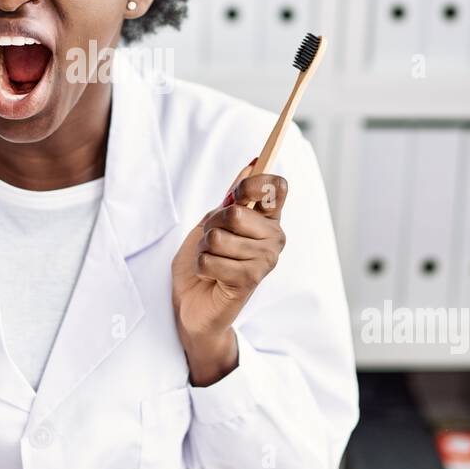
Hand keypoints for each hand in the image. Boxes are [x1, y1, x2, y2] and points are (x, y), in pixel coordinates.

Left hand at [171, 159, 287, 384]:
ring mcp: (265, 261)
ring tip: (211, 261)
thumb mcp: (213, 221)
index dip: (251, 185)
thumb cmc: (205, 260)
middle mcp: (274, 239)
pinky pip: (211, 260)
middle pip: (235, 213)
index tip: (235, 195)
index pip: (276, 187)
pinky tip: (211, 277)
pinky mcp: (250, 280)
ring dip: (204, 250)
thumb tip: (252, 165)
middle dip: (211, 226)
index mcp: (268, 220)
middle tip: (212, 241)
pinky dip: (201, 267)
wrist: (193, 303)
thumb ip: (233, 197)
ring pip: (218, 238)